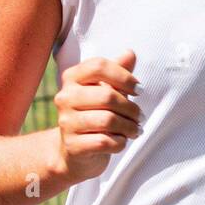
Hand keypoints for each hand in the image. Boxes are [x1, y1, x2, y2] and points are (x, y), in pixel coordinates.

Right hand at [53, 50, 140, 182]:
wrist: (75, 151)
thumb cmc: (94, 115)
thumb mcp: (106, 91)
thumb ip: (117, 73)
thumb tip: (130, 53)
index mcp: (72, 78)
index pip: (99, 66)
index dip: (124, 76)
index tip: (139, 90)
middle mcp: (64, 98)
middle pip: (107, 95)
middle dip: (131, 108)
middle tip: (140, 116)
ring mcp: (66, 122)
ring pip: (108, 120)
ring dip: (129, 127)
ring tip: (135, 130)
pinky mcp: (72, 145)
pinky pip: (104, 142)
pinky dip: (119, 143)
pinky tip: (121, 141)